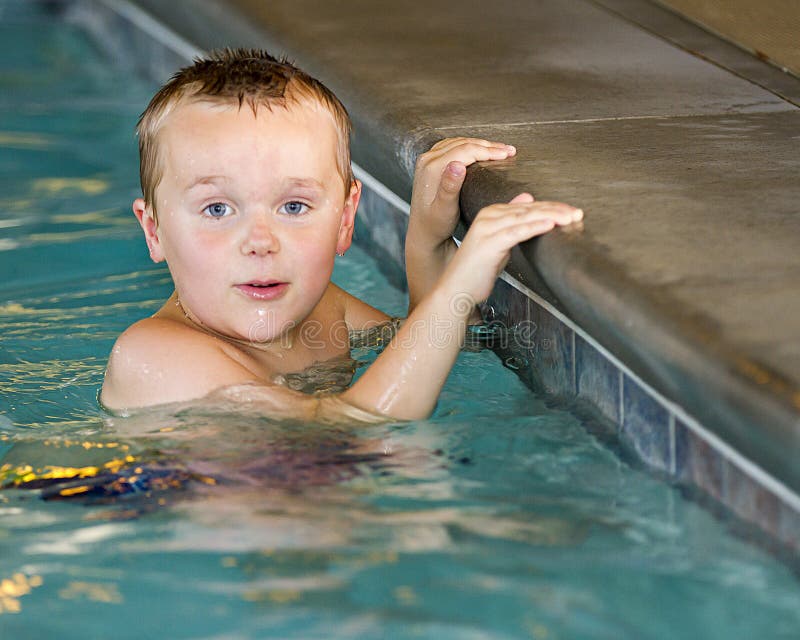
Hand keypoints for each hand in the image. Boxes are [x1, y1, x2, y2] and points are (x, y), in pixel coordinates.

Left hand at [409, 137, 516, 247]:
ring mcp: (427, 160)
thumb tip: (457, 164)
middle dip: (489, 146)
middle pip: (463, 144)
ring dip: (481, 144)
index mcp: (432, 169)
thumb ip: (450, 187)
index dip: (488, 151)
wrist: (423, 231)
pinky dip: (469, 146)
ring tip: (500, 149)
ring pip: (458, 143)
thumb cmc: (436, 224)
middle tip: (509, 150)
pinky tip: (481, 149)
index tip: (507, 154)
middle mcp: (427, 160)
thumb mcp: (444, 209)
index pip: (465, 151)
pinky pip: (452, 146)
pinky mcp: (429, 163)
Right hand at [439, 196, 582, 304]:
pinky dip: (534, 227)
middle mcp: (488, 216)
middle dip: (555, 210)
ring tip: (571, 218)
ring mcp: (488, 228)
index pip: (527, 206)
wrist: (456, 290)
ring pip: (525, 217)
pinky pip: (517, 232)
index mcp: (491, 214)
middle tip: (577, 213)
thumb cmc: (477, 272)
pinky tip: (550, 224)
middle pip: (528, 209)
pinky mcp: (489, 242)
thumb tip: (528, 199)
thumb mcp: (498, 243)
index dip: (550, 207)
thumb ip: (513, 224)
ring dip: (550, 216)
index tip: (571, 212)